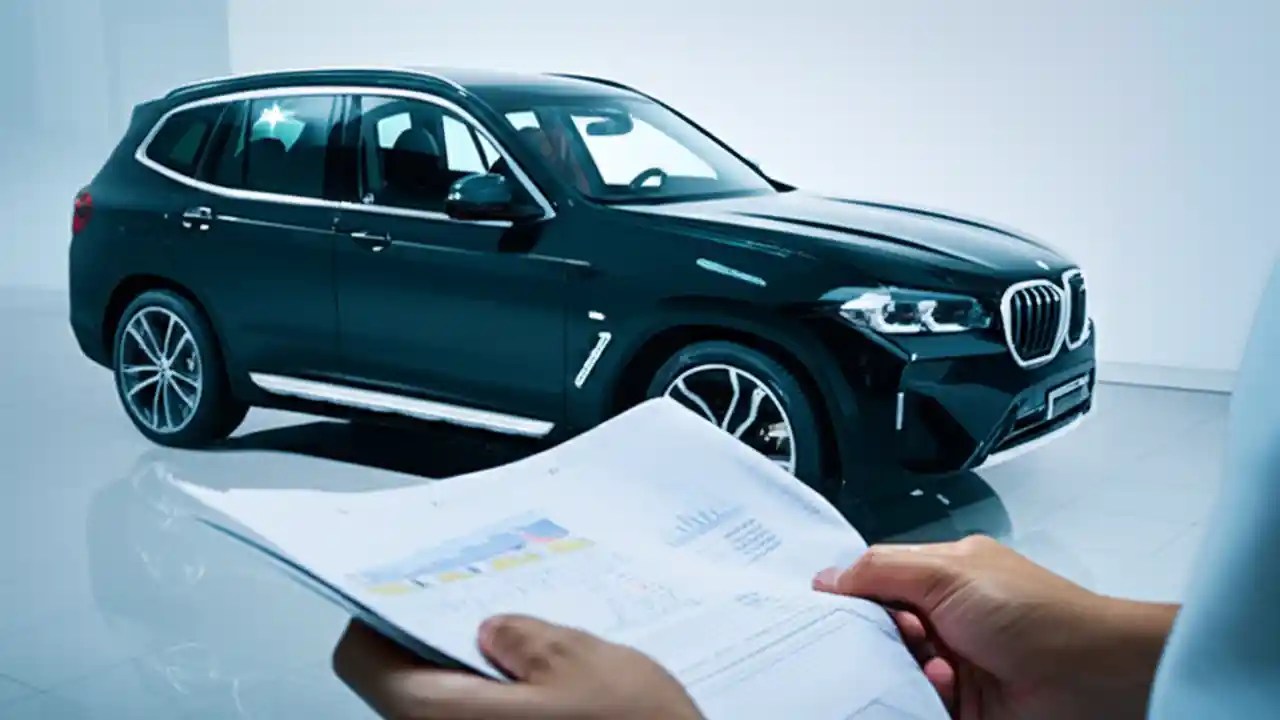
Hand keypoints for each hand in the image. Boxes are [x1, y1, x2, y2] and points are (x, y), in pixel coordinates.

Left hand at [333, 615, 702, 719]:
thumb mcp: (581, 662)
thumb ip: (524, 638)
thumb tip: (493, 632)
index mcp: (440, 718)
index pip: (363, 660)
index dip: (381, 618)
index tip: (416, 594)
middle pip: (407, 690)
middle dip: (445, 648)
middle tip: (489, 613)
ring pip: (451, 715)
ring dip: (481, 684)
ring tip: (531, 653)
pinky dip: (504, 713)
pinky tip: (550, 696)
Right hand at [814, 534, 1176, 719]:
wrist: (1092, 678)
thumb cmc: (1033, 614)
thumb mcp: (947, 573)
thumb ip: (882, 570)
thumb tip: (827, 577)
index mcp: (946, 572)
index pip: (879, 578)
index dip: (853, 592)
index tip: (824, 606)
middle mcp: (948, 616)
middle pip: (882, 627)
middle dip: (878, 634)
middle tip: (891, 636)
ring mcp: (956, 662)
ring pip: (897, 668)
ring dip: (904, 668)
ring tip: (933, 666)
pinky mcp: (962, 706)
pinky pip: (915, 701)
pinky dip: (919, 696)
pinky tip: (943, 688)